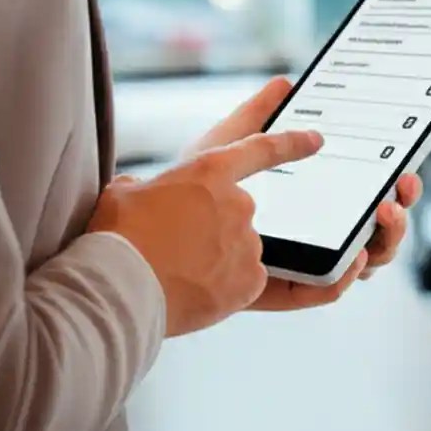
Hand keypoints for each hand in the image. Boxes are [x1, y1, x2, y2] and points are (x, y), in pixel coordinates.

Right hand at [88, 129, 322, 336]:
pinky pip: (245, 282)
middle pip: (238, 214)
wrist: (119, 287)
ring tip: (177, 272)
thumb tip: (141, 192)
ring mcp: (249, 243)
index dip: (292, 143)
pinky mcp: (252, 280)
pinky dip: (223, 287)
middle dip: (214, 229)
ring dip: (217, 259)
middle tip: (177, 247)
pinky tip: (193, 290)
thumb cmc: (114, 237)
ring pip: (241, 250)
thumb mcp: (123, 194)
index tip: (316, 140)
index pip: (261, 149)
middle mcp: (239, 204)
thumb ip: (145, 187)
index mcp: (209, 171)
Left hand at [188, 76, 422, 310]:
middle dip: (401, 210)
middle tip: (403, 186)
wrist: (146, 234)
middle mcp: (316, 235)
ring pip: (361, 261)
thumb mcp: (222, 147)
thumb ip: (255, 117)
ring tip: (382, 213)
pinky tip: (354, 258)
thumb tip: (285, 83)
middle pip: (376, 230)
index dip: (397, 186)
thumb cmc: (184, 192)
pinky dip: (345, 278)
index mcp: (315, 202)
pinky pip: (323, 291)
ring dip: (384, 240)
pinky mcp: (279, 290)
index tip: (406, 168)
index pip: (368, 195)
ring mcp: (302, 264)